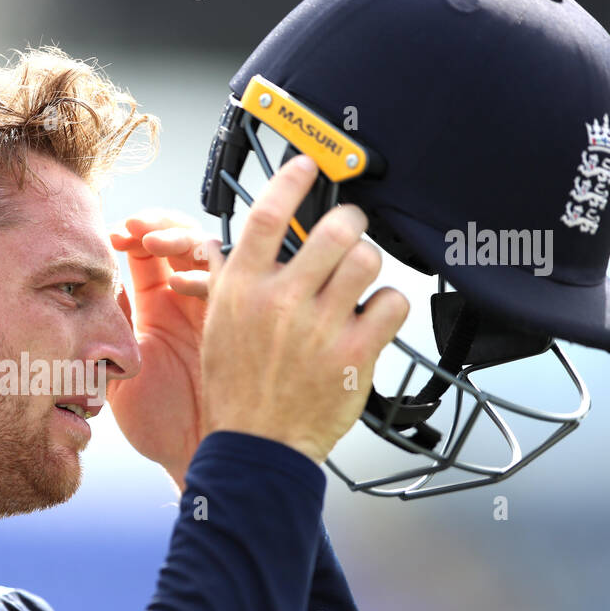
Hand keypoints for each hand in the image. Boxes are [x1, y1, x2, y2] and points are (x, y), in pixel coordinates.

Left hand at [107, 211, 223, 488]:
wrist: (192, 457)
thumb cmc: (158, 424)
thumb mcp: (117, 371)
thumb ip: (109, 330)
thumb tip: (90, 288)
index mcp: (156, 308)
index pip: (146, 253)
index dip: (132, 234)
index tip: (110, 234)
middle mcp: (186, 303)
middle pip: (179, 241)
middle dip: (157, 226)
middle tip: (134, 228)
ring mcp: (212, 310)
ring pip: (206, 252)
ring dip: (179, 238)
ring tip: (152, 243)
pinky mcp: (235, 324)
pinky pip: (227, 284)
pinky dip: (204, 276)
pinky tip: (180, 285)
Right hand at [199, 155, 408, 463]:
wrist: (255, 447)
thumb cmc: (235, 391)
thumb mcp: (216, 329)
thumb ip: (226, 282)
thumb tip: (220, 246)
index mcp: (242, 290)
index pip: (267, 214)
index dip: (292, 180)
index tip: (308, 163)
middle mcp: (280, 302)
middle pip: (334, 228)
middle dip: (350, 224)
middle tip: (350, 233)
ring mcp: (320, 327)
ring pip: (367, 259)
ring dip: (369, 265)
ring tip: (360, 282)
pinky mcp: (355, 354)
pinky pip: (393, 302)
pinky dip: (390, 306)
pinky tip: (374, 318)